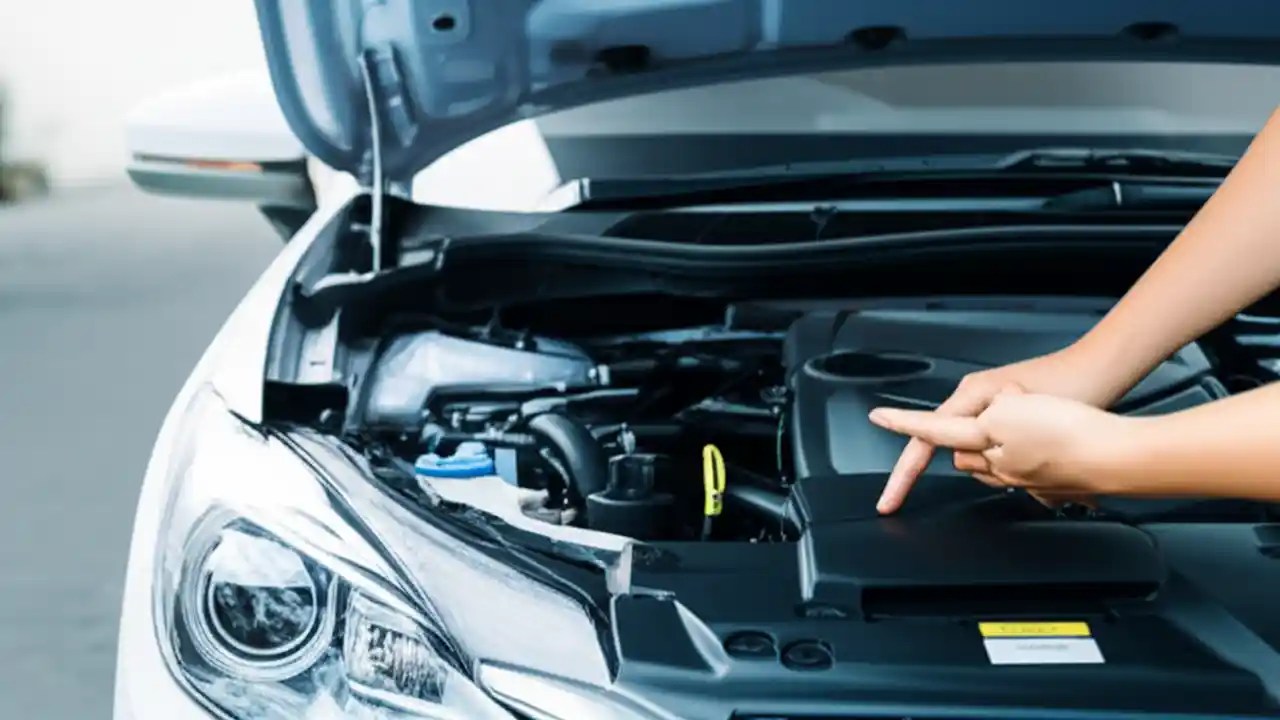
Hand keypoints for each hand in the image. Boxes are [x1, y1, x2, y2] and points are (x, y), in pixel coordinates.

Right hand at [869, 385, 1133, 504]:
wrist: (1102, 371)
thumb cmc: (1068, 384)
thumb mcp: (1016, 415)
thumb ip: (981, 443)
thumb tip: (962, 463)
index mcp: (969, 396)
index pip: (922, 442)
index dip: (903, 477)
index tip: (888, 501)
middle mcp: (974, 399)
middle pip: (949, 450)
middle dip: (975, 467)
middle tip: (1018, 480)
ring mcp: (991, 405)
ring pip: (976, 452)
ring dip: (999, 465)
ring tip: (1043, 467)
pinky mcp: (1010, 413)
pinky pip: (995, 444)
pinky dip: (1010, 457)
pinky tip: (1040, 461)